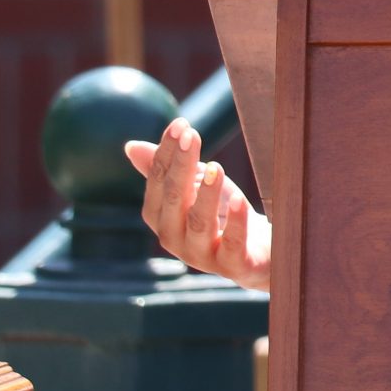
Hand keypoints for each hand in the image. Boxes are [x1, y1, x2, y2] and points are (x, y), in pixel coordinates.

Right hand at [126, 119, 272, 289]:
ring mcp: (201, 255)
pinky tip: (239, 199)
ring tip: (215, 167)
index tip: (181, 124)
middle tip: (192, 136)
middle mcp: (174, 238)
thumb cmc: (221, 213)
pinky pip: (231, 245)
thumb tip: (130, 147)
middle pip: (174, 199)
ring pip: (199, 223)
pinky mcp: (233, 265)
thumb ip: (167, 169)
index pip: (158, 181)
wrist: (260, 251)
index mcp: (160, 217)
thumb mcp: (194, 186)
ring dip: (206, 193)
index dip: (167, 152)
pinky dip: (235, 221)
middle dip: (181, 165)